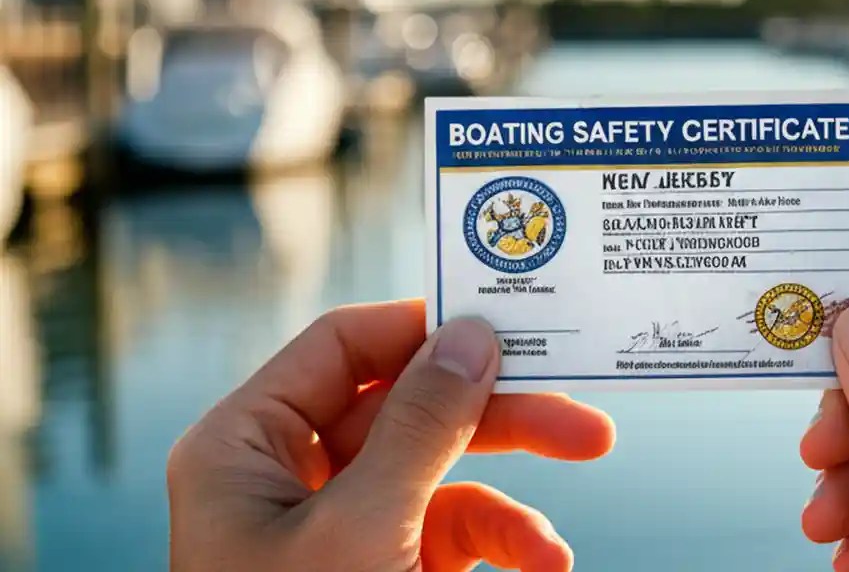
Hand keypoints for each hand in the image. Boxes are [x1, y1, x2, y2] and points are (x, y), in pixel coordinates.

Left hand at [168, 301, 614, 571]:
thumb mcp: (363, 527)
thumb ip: (422, 425)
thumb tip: (470, 337)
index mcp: (246, 447)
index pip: (342, 349)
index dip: (423, 329)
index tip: (506, 321)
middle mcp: (289, 477)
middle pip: (408, 409)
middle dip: (498, 420)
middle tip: (582, 422)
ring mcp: (339, 526)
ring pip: (441, 474)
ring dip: (511, 501)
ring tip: (558, 548)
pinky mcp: (381, 569)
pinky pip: (451, 535)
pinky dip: (501, 546)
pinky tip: (540, 567)